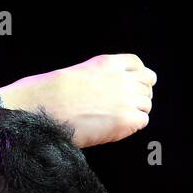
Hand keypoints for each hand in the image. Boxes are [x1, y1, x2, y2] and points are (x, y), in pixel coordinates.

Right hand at [6, 53, 156, 147]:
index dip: (137, 77)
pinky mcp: (126, 119)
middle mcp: (122, 78)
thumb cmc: (51, 94)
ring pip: (146, 104)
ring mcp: (126, 98)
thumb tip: (105, 94)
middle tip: (122, 109)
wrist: (45, 108)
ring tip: (114, 121)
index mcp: (108, 63)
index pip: (137, 66)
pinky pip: (142, 121)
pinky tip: (114, 129)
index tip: (131, 87)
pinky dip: (131, 127)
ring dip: (135, 112)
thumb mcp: (78, 74)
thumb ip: (98, 78)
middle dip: (137, 96)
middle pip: (147, 84)